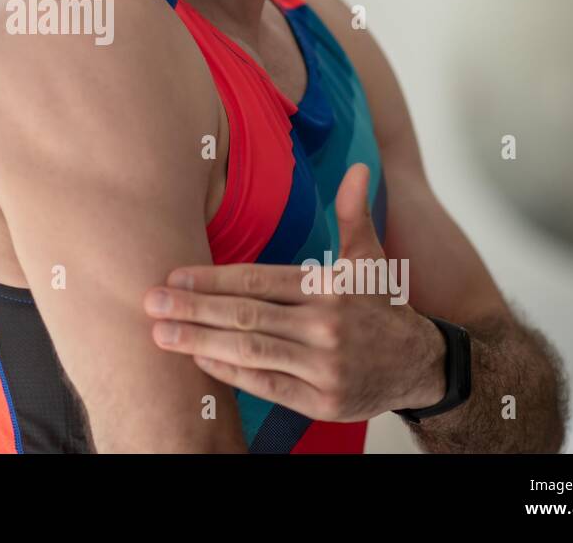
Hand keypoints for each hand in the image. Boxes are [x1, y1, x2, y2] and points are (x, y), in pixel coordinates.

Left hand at [143, 163, 446, 421]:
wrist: (420, 366)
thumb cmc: (380, 307)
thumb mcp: (370, 259)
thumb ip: (355, 215)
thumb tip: (360, 168)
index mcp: (330, 288)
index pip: (259, 281)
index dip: (212, 279)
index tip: (174, 277)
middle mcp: (326, 327)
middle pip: (247, 316)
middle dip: (193, 310)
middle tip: (151, 303)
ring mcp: (324, 368)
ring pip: (251, 352)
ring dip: (200, 342)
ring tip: (162, 334)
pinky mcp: (321, 403)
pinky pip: (266, 386)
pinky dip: (230, 374)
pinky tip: (199, 361)